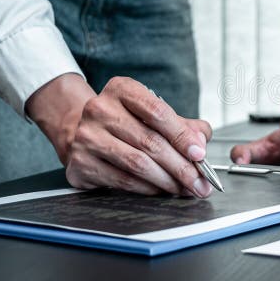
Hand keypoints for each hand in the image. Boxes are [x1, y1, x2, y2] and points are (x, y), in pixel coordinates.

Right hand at [27, 74, 213, 196]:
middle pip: (150, 142)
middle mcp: (100, 109)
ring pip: (137, 164)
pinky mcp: (80, 163)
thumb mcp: (154, 113)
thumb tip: (201, 143)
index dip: (182, 136)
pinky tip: (162, 190)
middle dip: (181, 167)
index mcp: (122, 89)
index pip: (157, 112)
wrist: (78, 130)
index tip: (200, 155)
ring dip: (167, 181)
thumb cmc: (126, 122)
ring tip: (185, 189)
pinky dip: (147, 189)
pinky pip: (122, 180)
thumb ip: (183, 126)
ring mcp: (86, 136)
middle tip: (200, 183)